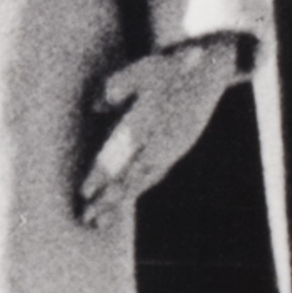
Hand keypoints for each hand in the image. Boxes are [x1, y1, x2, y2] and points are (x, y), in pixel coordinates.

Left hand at [77, 37, 238, 226]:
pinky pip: (153, 177)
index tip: (85, 192)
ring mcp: (169, 150)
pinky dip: (136, 191)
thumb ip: (116, 88)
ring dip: (120, 202)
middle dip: (108, 198)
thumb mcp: (139, 71)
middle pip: (131, 175)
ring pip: (142, 181)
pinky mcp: (174, 153)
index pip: (121, 153)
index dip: (103, 173)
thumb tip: (96, 107)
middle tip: (87, 217)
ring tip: (99, 221)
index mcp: (149, 122)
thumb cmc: (166, 70)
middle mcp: (160, 141)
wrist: (206, 75)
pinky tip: (121, 204)